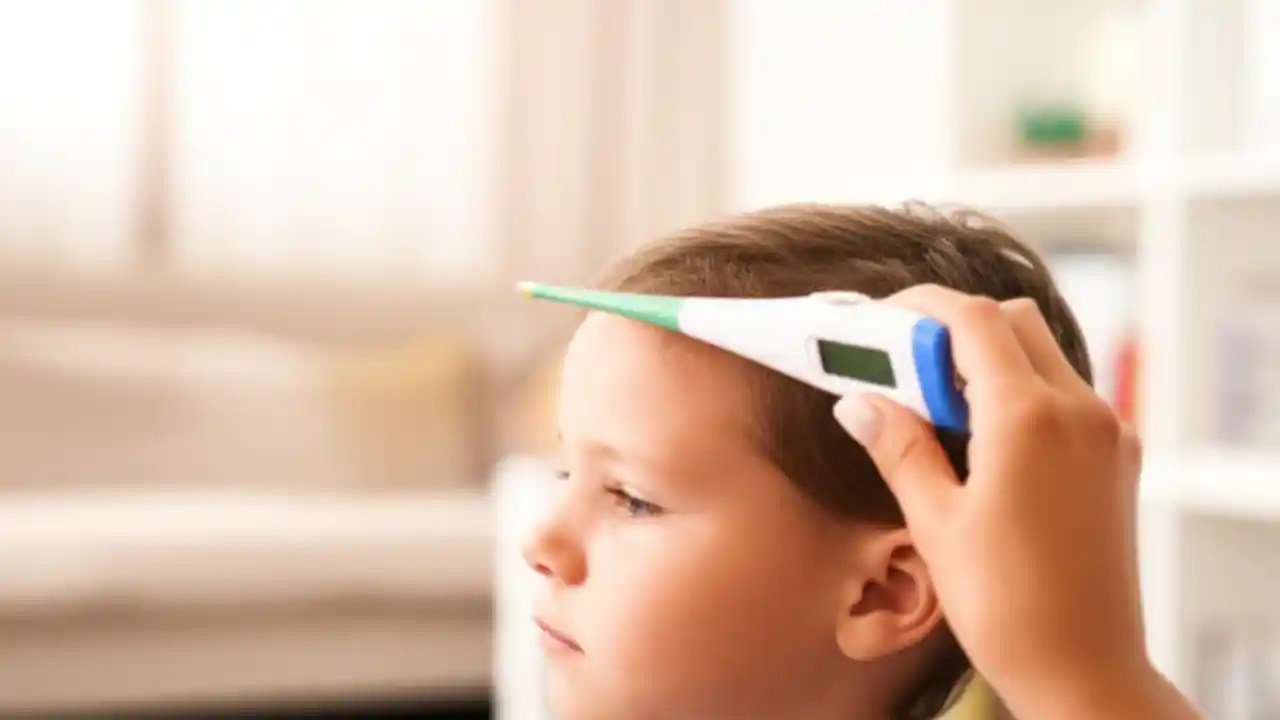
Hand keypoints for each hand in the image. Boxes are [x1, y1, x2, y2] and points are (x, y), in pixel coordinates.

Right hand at [833, 285, 1198, 719]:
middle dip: (953, 327)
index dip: (921, 309)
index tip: (881, 322)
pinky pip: (1065, 393)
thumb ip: (898, 447)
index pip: (973, 320)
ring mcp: (1106, 432)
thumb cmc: (1007, 607)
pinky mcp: (1117, 456)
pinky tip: (982, 438)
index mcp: (1028, 419)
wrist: (1085, 669)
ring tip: (936, 407)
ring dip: (988, 358)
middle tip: (903, 367)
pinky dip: (1020, 390)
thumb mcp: (935, 523)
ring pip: (1043, 353)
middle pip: (1013, 321)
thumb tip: (858, 402)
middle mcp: (1079, 412)